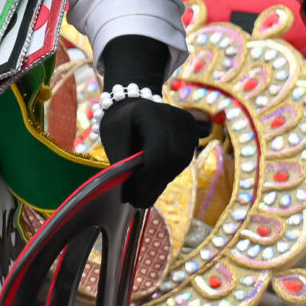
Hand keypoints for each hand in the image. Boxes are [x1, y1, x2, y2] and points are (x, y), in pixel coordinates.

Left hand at [94, 34, 204, 204]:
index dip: (146, 179)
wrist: (132, 104)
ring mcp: (186, 122)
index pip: (156, 153)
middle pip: (171, 159)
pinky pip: (184, 158)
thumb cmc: (119, 123)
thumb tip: (130, 196)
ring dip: (162, 179)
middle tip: (139, 201)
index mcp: (148, 113)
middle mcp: (173, 115)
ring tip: (144, 191)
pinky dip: (169, 171)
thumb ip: (122, 165)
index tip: (134, 198)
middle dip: (154, 184)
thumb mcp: (113, 140)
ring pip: (180, 161)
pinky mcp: (192, 130)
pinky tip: (155, 177)